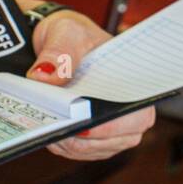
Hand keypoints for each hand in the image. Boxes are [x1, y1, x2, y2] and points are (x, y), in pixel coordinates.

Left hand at [27, 11, 154, 160]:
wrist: (59, 43)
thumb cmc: (74, 35)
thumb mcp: (68, 33)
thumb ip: (59, 54)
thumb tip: (44, 77)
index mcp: (134, 83)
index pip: (138, 114)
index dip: (113, 125)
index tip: (84, 125)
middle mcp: (129, 110)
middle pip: (114, 138)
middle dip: (82, 137)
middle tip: (55, 125)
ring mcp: (112, 128)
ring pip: (94, 148)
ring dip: (69, 141)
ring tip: (48, 125)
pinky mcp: (92, 137)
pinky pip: (79, 150)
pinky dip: (63, 143)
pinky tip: (49, 130)